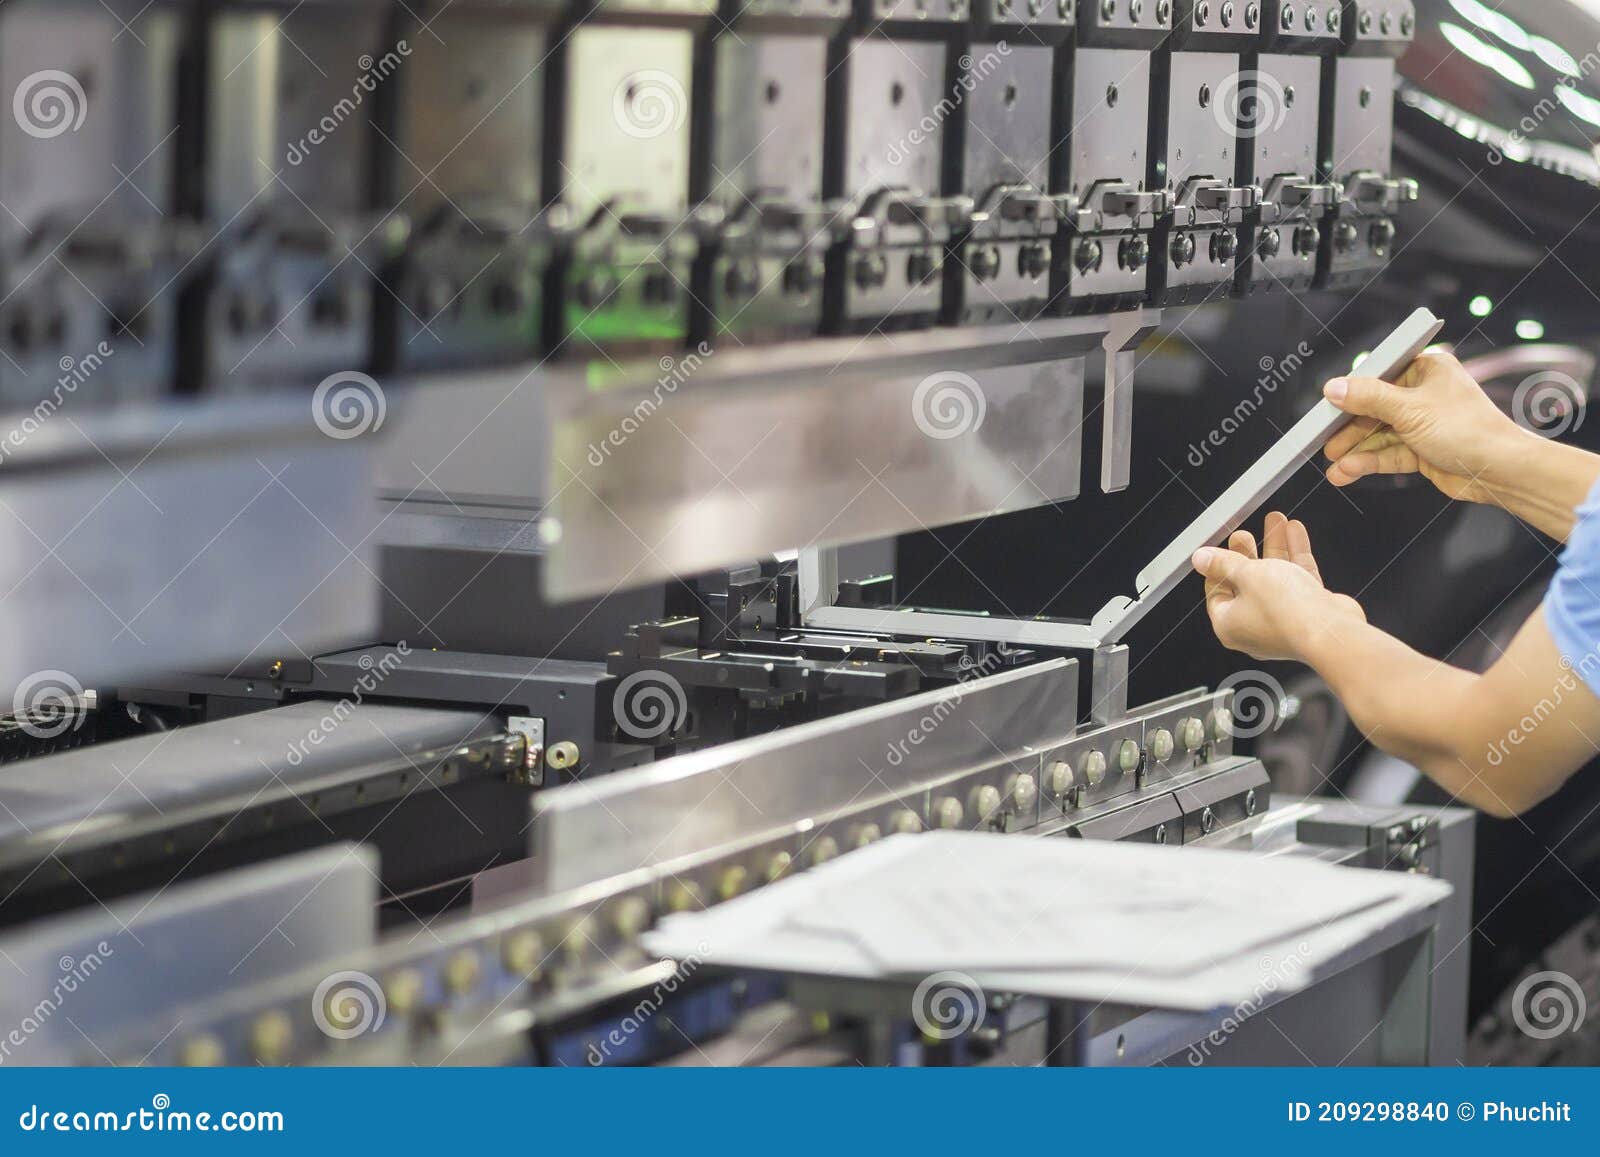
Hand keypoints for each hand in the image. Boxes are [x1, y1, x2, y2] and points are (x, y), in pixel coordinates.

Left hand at [1192, 513, 1366, 661]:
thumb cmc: (1286, 612)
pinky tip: (1295, 531)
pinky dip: (1296, 556)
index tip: (1220, 547)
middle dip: (1247, 553)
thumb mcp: (1246, 575)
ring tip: (1275, 520)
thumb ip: (1224, 563)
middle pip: (1246, 583)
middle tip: (1244, 534)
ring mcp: (1282, 621)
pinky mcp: (1307, 614)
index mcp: (1229, 625)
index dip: (1218, 567)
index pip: (1216, 592)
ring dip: (1275, 547)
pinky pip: (1298, 581)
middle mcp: (1254, 627)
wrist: (1330, 631)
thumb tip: (1202, 558)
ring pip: (1275, 579)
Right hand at [1321, 350, 1525, 501]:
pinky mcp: (1422, 448)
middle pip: (1373, 408)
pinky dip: (1369, 462)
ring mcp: (1423, 422)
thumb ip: (1368, 398)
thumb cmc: (1469, 431)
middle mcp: (1423, 393)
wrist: (1500, 471)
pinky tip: (1348, 471)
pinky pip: (1388, 453)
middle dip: (1349, 429)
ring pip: (1378, 434)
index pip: (1378, 375)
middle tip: (1324, 442)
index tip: (1326, 407)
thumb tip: (1333, 388)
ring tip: (1334, 466)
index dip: (1350, 392)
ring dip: (1356, 451)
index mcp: (1426, 369)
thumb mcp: (1409, 409)